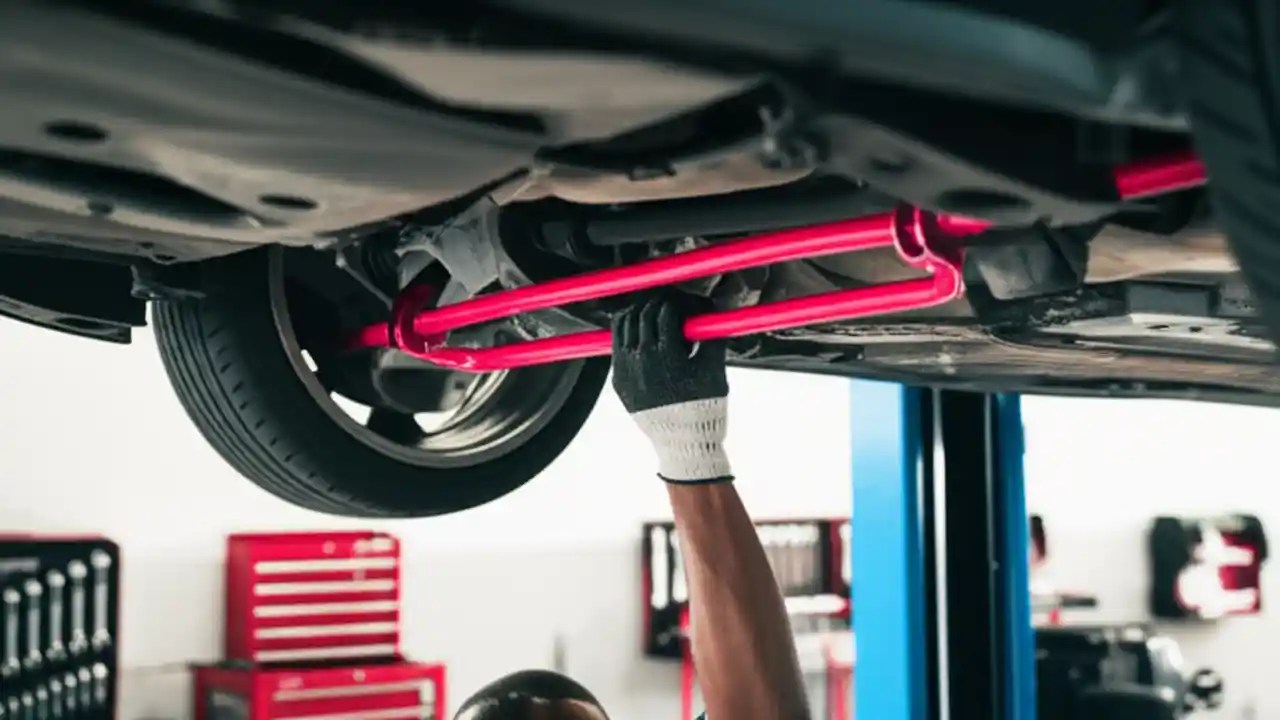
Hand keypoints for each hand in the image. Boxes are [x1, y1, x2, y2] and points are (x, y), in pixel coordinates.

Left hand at [611, 295, 730, 482]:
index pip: (666, 310)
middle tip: (672, 303)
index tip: (687, 302)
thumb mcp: (714, 369)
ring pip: (623, 325)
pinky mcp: (619, 381)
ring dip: (639, 313)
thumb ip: (713, 336)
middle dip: (660, 303)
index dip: (679, 301)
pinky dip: (627, 333)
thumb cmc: (704, 408)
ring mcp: (626, 371)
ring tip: (653, 313)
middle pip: (644, 314)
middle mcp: (641, 360)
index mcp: (666, 355)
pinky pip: (616, 346)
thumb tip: (713, 311)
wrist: (684, 442)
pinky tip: (639, 332)